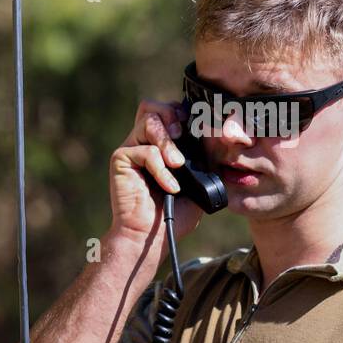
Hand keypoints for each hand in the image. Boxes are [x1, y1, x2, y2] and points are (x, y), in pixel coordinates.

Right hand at [109, 98, 203, 250]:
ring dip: (168, 141)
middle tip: (182, 135)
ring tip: (178, 165)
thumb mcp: (200, 180)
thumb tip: (221, 135)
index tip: (198, 129)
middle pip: (153, 106)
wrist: (154, 237)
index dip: (183, 113)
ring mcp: (131, 148)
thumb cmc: (176, 211)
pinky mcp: (121, 159)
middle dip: (172, 116)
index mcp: (162, 143)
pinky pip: (145, 151)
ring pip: (148, 121)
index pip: (170, 111)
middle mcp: (145, 141)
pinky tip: (171, 187)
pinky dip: (162, 169)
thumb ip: (206, 157)